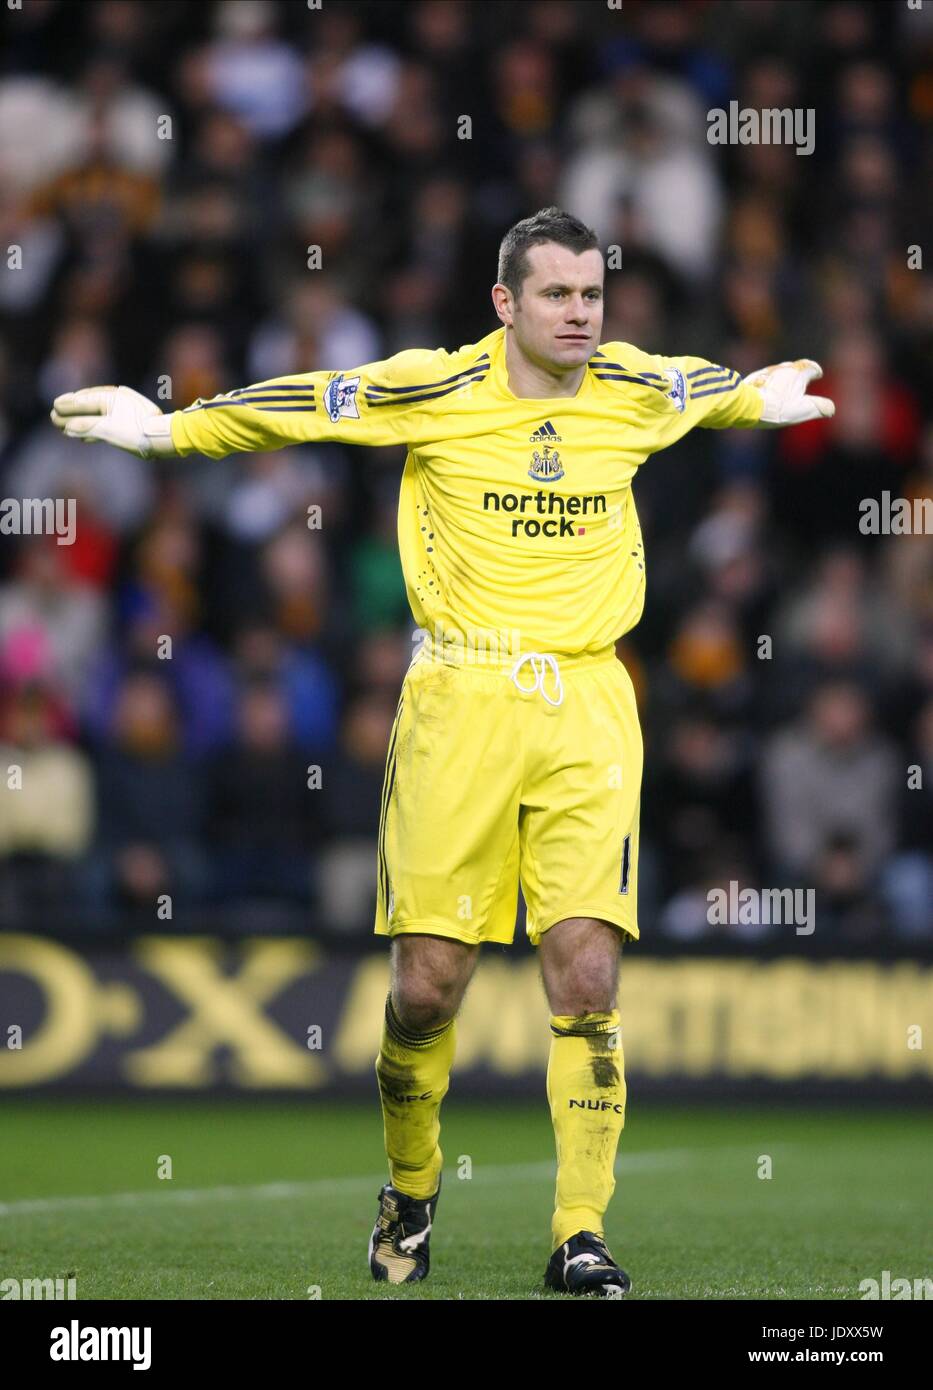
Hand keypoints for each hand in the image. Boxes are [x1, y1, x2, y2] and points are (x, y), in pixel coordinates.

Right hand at [50, 385, 174, 457]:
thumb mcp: (108, 430)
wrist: (164, 439)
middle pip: (90, 405)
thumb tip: (68, 426)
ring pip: (98, 414)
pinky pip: (107, 422)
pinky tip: (88, 437)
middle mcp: (119, 400)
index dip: (68, 406)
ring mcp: (125, 410)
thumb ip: (87, 427)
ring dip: (82, 421)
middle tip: (56, 414)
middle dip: (73, 412)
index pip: (85, 401)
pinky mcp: (130, 422)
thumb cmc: (138, 434)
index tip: (55, 408)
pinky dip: (95, 428)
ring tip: (68, 426)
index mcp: (113, 397)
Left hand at [742, 359, 834, 427]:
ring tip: (783, 388)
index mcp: (797, 372)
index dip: (815, 371)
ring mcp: (766, 373)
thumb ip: (820, 408)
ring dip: (782, 379)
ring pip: (777, 372)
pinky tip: (766, 393)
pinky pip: (763, 379)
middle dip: (799, 373)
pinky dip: (768, 384)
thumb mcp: (804, 409)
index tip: (817, 374)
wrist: (747, 405)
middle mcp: (782, 368)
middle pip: (794, 367)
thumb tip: (830, 408)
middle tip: (801, 381)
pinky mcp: (752, 380)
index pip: (811, 366)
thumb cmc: (778, 407)